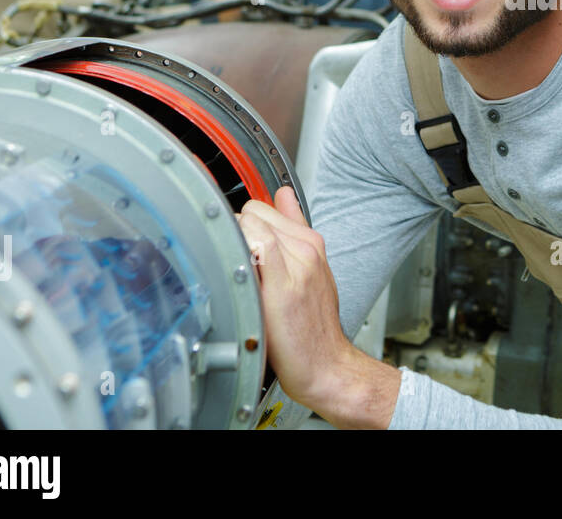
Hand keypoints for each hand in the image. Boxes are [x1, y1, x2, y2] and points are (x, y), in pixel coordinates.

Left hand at [236, 186, 352, 415]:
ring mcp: (298, 266)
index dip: (246, 224)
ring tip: (235, 271)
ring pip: (254, 223)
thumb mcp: (312, 269)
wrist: (326, 365)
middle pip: (257, 211)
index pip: (267, 206)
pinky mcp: (284, 287)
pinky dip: (241, 248)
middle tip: (235, 260)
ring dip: (235, 240)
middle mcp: (307, 250)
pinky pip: (258, 245)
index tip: (238, 244)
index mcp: (312, 243)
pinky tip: (237, 272)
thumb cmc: (313, 326)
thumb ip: (295, 229)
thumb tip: (283, 195)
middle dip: (239, 229)